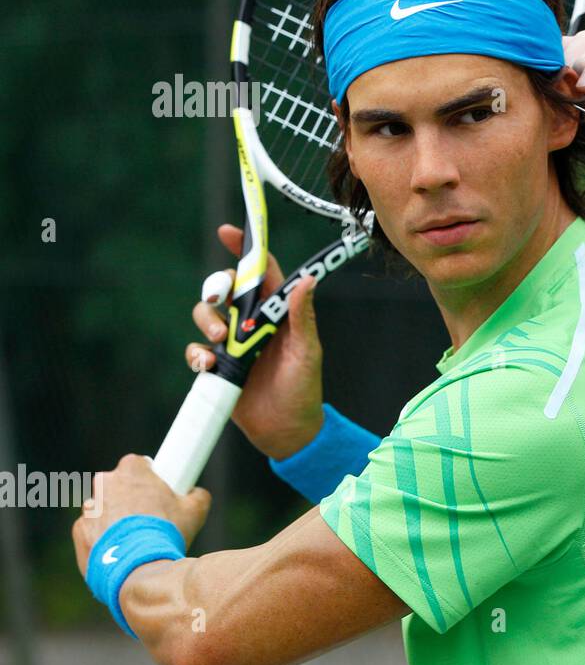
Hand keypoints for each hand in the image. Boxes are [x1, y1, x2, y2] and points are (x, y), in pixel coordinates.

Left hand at [72, 455, 209, 576]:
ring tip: (135, 539)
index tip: (157, 491)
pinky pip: (93, 531)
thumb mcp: (195, 510)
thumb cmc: (166, 532)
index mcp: (131, 469)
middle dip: (131, 497)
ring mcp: (89, 507)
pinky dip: (104, 539)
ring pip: (104, 508)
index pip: (139, 464)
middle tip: (149, 517)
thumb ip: (196, 495)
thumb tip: (196, 494)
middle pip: (119, 485)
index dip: (150, 478)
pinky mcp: (79, 531)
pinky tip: (121, 551)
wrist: (138, 567)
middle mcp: (105, 483)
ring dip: (116, 519)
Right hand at [186, 224, 324, 459]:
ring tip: (219, 339)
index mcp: (278, 313)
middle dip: (216, 287)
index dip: (245, 250)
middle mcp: (252, 323)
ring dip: (206, 320)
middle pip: (226, 289)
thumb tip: (308, 279)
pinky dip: (196, 353)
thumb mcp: (307, 351)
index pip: (261, 273)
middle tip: (219, 299)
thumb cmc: (304, 389)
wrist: (287, 432)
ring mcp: (232, 344)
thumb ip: (302, 316)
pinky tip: (206, 365)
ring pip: (206, 315)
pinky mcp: (217, 366)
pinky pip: (195, 349)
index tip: (227, 232)